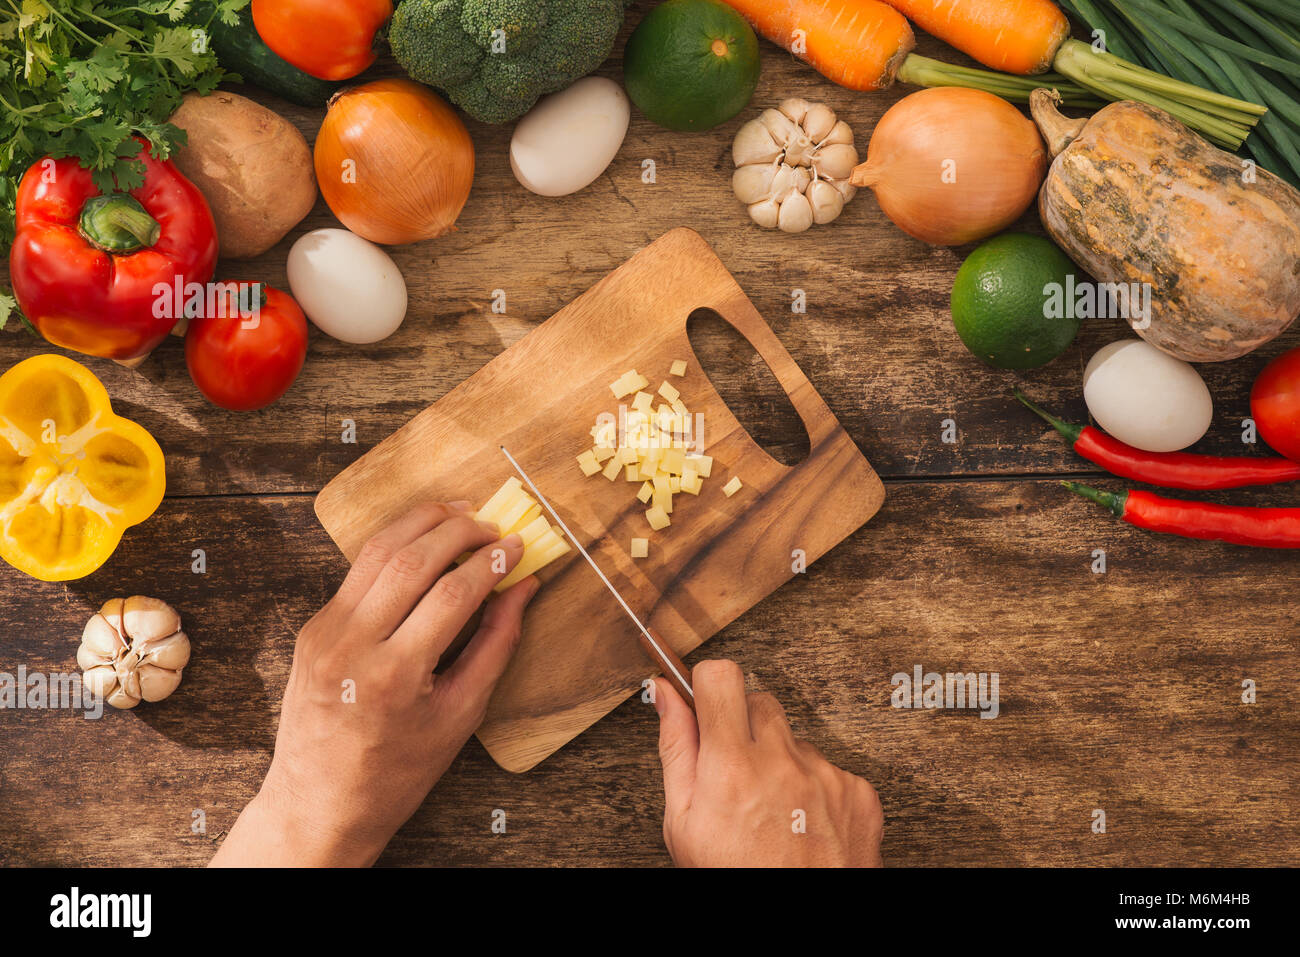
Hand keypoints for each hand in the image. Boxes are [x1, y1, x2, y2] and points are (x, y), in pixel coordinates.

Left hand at [211, 502, 536, 866]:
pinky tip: (425, 545)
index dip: (493, 562)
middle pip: (413, 558)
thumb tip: (523, 589)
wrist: (319, 803)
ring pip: (378, 550)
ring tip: (461, 515)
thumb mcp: (460, 715)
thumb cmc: (398, 771)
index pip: (453, 593)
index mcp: (394, 675)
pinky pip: (359, 573)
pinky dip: (396, 549)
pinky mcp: (313, 627)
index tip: (519, 546)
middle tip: (494, 525)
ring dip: (423, 523)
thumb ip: (495, 644)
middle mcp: (352, 644)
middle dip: (460, 530)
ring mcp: (325, 632)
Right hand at [654, 660, 883, 866]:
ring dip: (780, 760)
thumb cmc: (737, 877)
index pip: (721, 676)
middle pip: (759, 700)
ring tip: (770, 809)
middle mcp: (782, 762)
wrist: (803, 923)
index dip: (708, 684)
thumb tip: (666, 696)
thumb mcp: (685, 823)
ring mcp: (825, 775)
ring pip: (795, 738)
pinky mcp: (857, 791)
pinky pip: (829, 767)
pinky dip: (814, 788)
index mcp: (731, 767)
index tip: (704, 700)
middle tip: (734, 769)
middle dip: (742, 725)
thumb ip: (676, 749)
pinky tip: (801, 822)